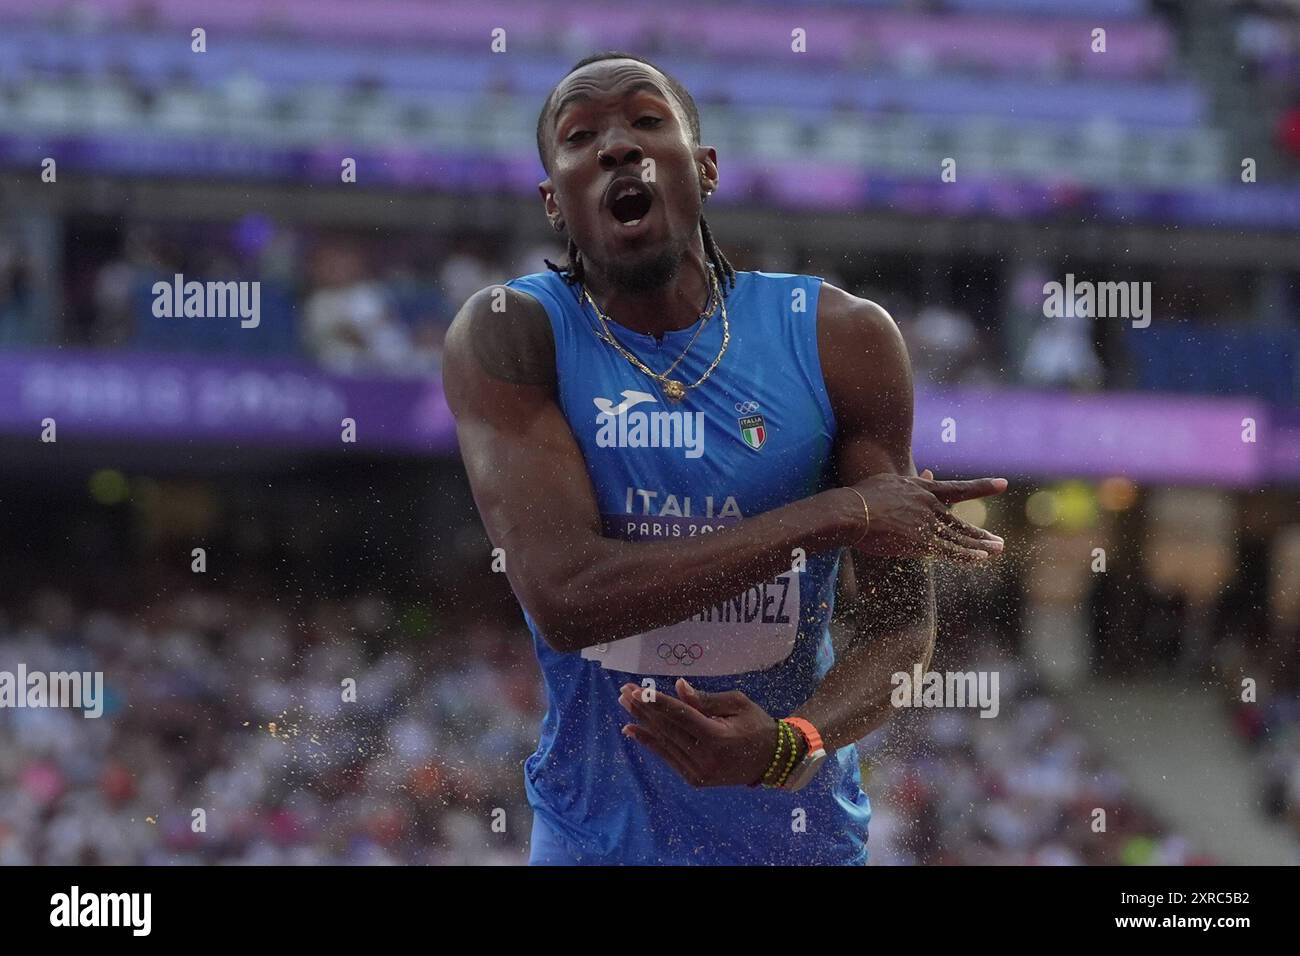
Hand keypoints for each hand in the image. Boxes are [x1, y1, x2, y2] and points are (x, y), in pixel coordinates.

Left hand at [618, 679, 775, 787]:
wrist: (771, 761)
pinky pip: (668, 757)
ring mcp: (698, 772)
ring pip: (664, 742)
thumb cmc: (756, 725)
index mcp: (718, 738)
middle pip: (667, 729)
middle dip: (644, 708)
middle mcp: (705, 758)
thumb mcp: (737, 704)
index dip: (657, 702)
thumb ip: (705, 699)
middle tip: (624, 691)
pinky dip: (649, 743)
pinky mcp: (694, 779)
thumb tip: (678, 688)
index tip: (637, 690)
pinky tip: (633, 729)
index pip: (680, 716)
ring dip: (642, 722)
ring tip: (624, 704)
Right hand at [848, 469, 1006, 561]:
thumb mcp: (891, 482)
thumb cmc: (863, 496)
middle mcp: (929, 506)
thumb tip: (931, 473)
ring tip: (997, 549)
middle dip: (980, 534)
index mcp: (922, 489)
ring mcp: (926, 524)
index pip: (958, 489)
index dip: (982, 486)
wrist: (850, 512)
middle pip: (960, 522)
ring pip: (958, 537)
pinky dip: (965, 555)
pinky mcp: (919, 541)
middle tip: (998, 542)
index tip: (1003, 484)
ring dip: (979, 545)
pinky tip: (980, 559)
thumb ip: (913, 480)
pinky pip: (948, 550)